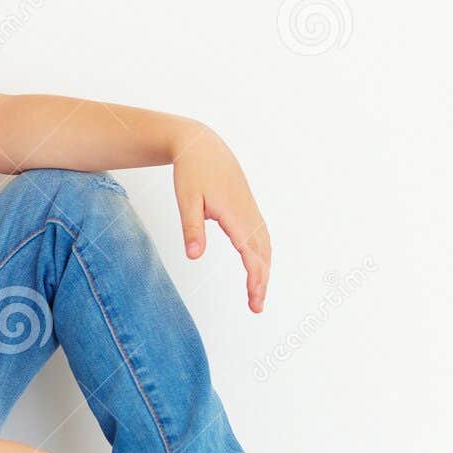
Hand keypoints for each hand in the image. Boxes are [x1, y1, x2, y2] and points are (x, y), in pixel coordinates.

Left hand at [171, 124, 271, 312]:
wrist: (203, 145)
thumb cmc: (193, 172)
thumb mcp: (186, 199)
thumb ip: (191, 228)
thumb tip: (194, 256)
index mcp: (235, 214)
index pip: (250, 253)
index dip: (255, 278)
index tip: (254, 299)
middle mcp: (248, 214)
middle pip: (263, 254)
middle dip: (262, 282)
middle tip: (256, 307)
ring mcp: (251, 212)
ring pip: (265, 247)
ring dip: (264, 271)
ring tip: (257, 294)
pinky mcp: (249, 209)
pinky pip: (262, 238)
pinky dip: (263, 257)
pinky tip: (258, 268)